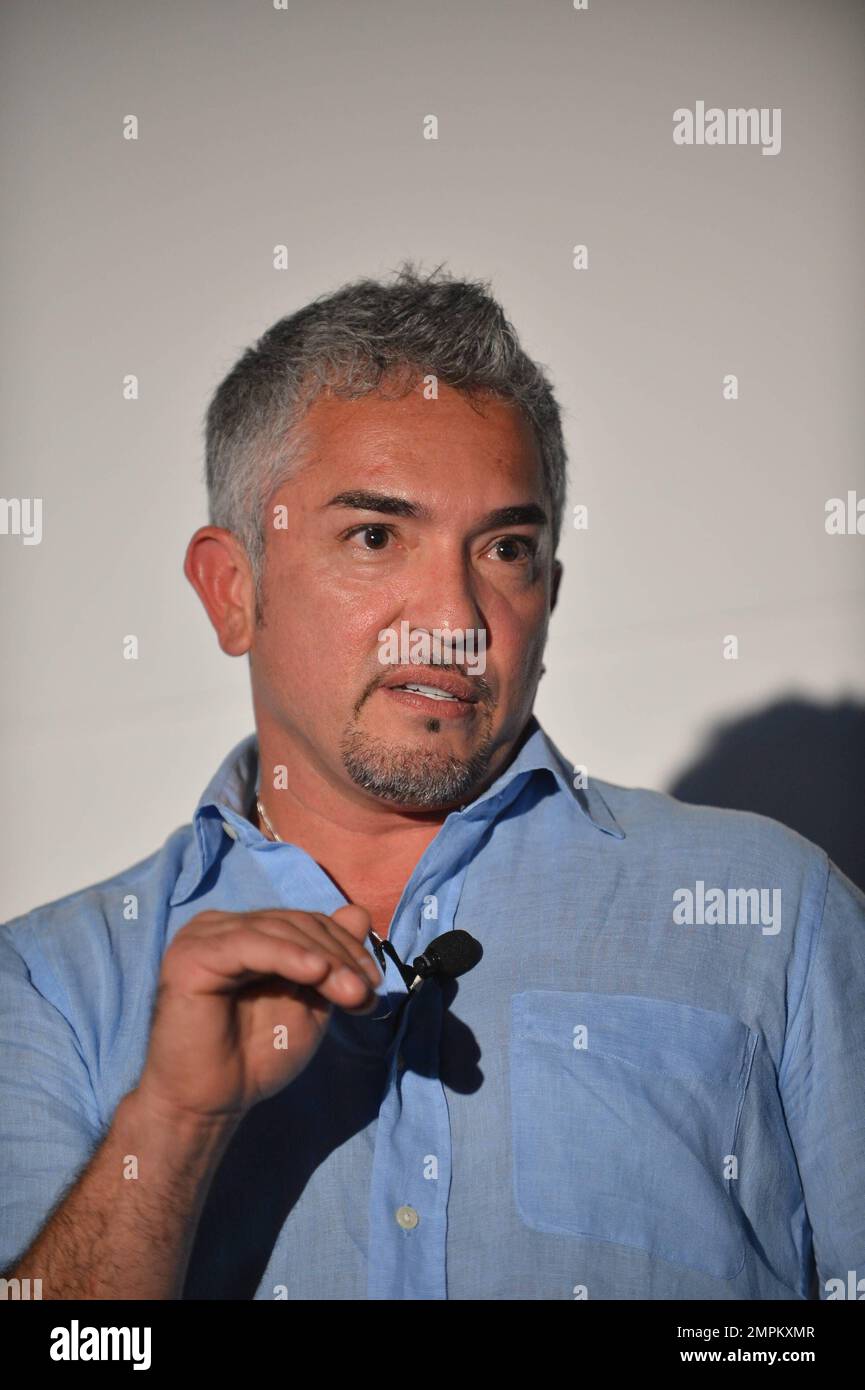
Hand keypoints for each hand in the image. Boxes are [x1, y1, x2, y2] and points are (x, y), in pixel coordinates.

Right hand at [134, 904, 380, 1122]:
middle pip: (296, 923)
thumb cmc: (255, 1057)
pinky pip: (250, 945)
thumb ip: (330, 959)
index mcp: (245, 932)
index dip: (345, 947)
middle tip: (364, 993)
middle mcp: (221, 926)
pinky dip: (288, 956)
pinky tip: (316, 973)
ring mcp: (203, 937)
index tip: (373, 985)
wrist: (210, 1104)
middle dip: (339, 956)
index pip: (306, 922)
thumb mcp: (308, 1002)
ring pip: (279, 930)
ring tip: (350, 993)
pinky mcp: (192, 955)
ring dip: (324, 959)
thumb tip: (359, 911)